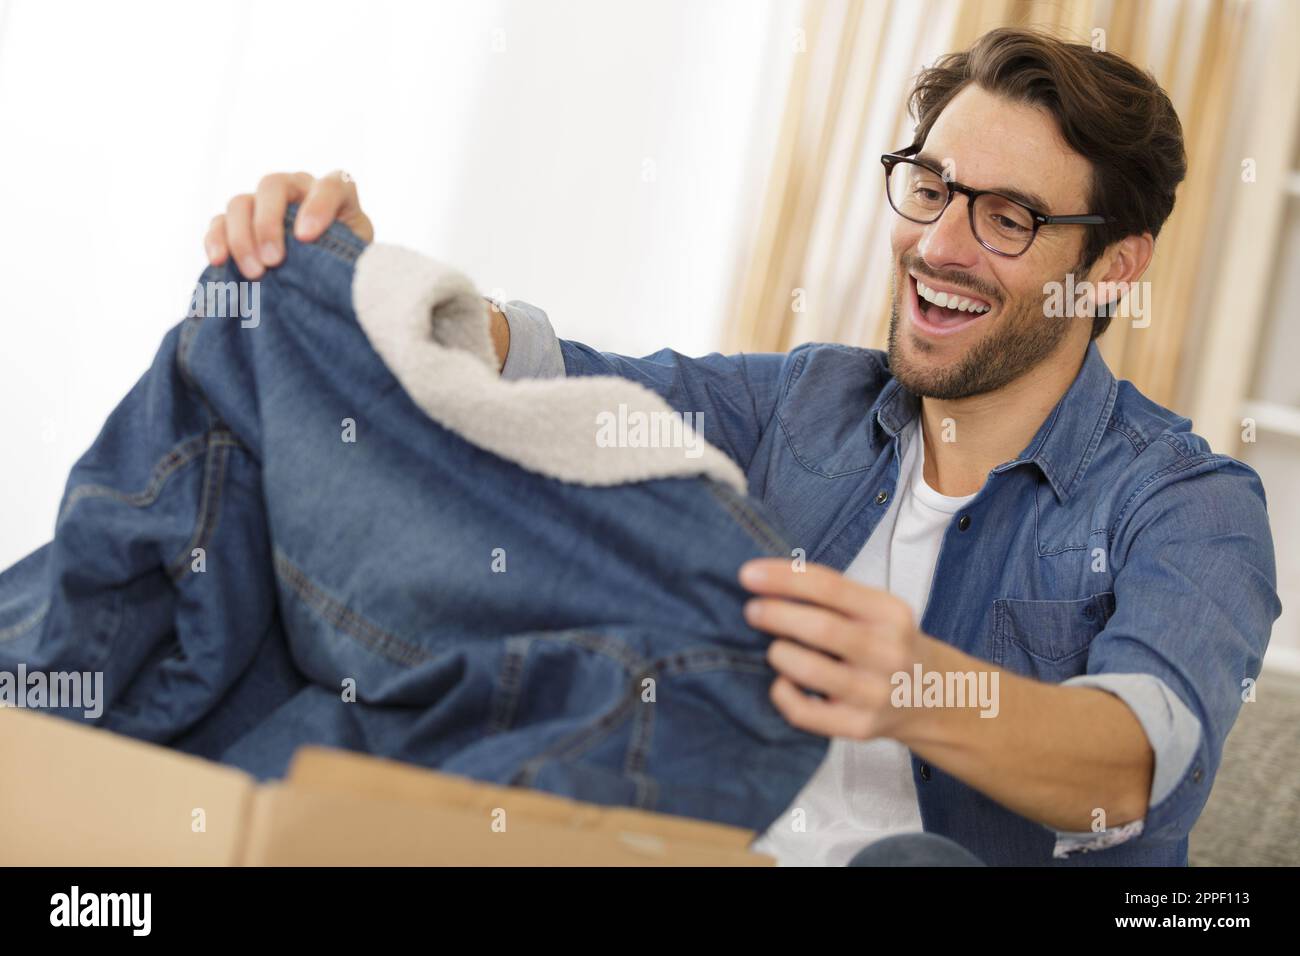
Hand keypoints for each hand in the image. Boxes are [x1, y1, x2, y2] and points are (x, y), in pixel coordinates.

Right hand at [204, 170, 373, 278]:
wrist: (325, 274)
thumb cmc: (347, 263)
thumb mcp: (357, 258)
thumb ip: (348, 254)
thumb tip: (327, 269)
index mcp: (335, 192)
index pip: (331, 186)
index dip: (318, 206)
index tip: (307, 238)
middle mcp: (296, 187)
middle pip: (273, 186)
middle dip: (269, 224)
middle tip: (273, 261)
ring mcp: (264, 201)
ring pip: (241, 203)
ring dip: (242, 237)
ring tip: (254, 273)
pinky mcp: (239, 221)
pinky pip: (219, 221)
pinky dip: (216, 239)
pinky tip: (219, 261)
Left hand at [739, 558, 921, 739]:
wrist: (935, 696)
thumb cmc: (888, 643)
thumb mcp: (876, 610)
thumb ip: (831, 595)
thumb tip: (766, 580)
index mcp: (890, 613)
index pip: (829, 587)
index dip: (783, 578)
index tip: (748, 574)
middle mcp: (888, 653)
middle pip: (820, 628)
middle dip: (775, 615)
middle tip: (752, 611)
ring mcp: (875, 693)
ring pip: (809, 670)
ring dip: (778, 653)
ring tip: (775, 648)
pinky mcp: (860, 727)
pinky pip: (803, 712)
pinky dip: (782, 692)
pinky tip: (783, 682)